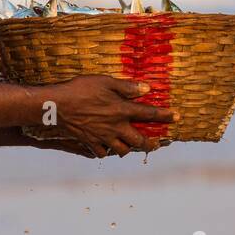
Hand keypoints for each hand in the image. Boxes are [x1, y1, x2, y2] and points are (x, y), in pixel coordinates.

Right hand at [41, 76, 178, 157]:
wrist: (58, 106)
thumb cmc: (82, 89)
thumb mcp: (106, 82)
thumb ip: (127, 87)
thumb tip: (147, 88)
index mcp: (121, 110)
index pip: (148, 114)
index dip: (164, 116)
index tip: (176, 117)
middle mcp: (115, 127)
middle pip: (138, 141)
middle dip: (150, 143)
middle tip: (156, 144)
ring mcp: (103, 137)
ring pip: (122, 150)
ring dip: (129, 148)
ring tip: (132, 145)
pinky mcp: (90, 142)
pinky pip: (103, 152)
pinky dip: (107, 151)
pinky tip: (108, 146)